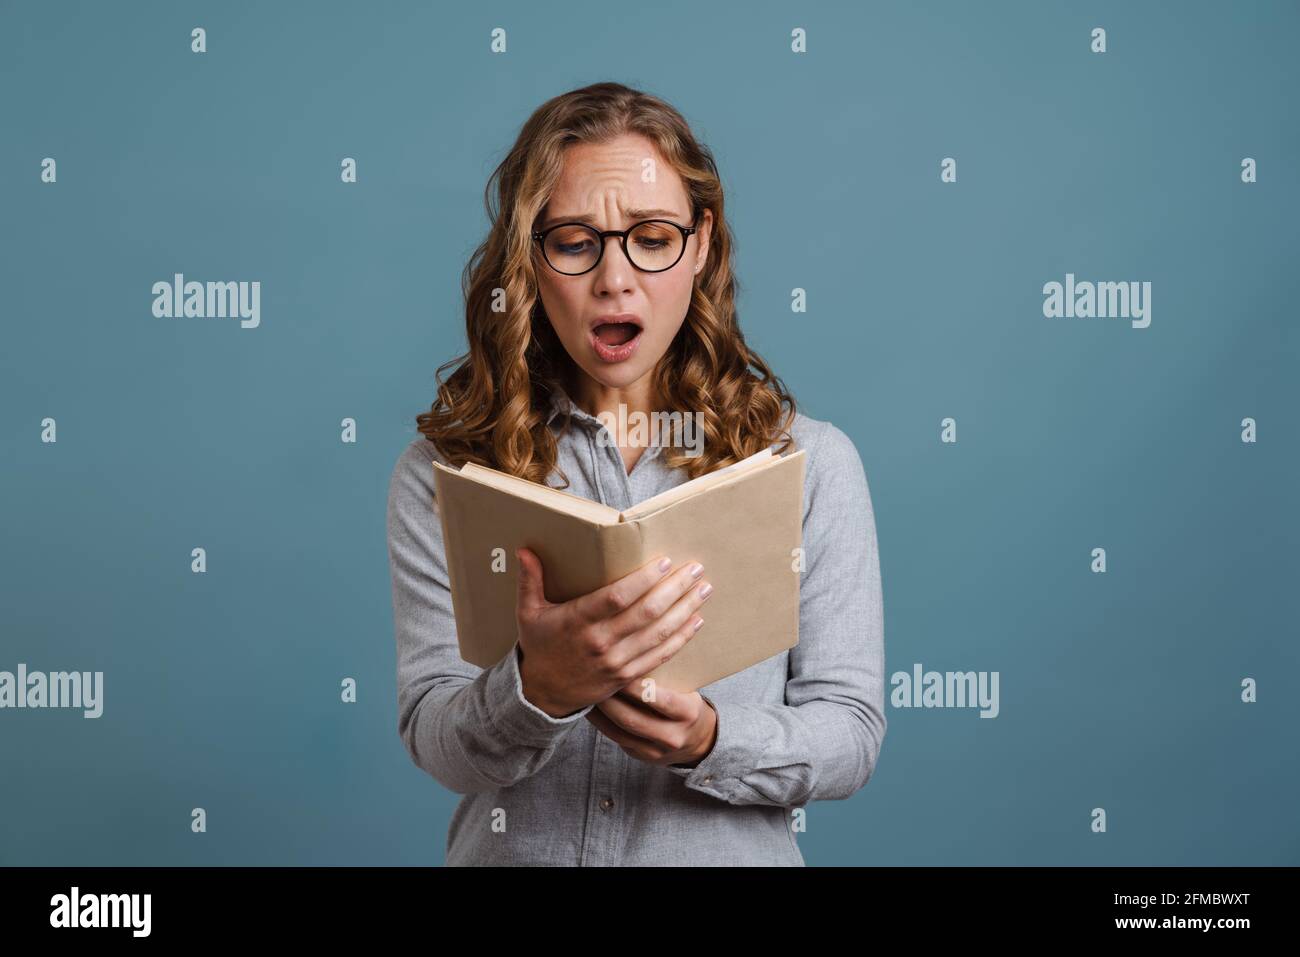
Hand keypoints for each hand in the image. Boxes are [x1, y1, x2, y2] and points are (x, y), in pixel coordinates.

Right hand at [514, 547, 712, 717]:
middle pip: (647, 613)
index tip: (665, 562)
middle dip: (675, 589)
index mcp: (578, 622)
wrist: (542, 695)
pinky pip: (661, 656)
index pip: (618, 597)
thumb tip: (524, 549)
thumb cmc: (539, 647)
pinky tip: (697, 620)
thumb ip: (530, 581)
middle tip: (695, 568)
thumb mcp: (528, 613)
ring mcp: (617, 662)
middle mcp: (601, 642)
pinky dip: (682, 638)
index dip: (645, 580)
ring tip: (704, 589)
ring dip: (685, 610)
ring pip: (659, 633)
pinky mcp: (628, 676)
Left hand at [586, 678, 718, 767]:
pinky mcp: (641, 756)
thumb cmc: (688, 702)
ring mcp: (656, 750)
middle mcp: (673, 736)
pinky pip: (616, 740)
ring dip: (600, 712)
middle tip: (591, 678)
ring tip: (586, 692)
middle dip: (610, 698)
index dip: (635, 686)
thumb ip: (668, 673)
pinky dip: (600, 723)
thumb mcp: (688, 687)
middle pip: (633, 718)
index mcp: (688, 713)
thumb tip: (639, 643)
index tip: (616, 667)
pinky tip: (589, 709)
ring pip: (620, 732)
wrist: (698, 740)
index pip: (659, 698)